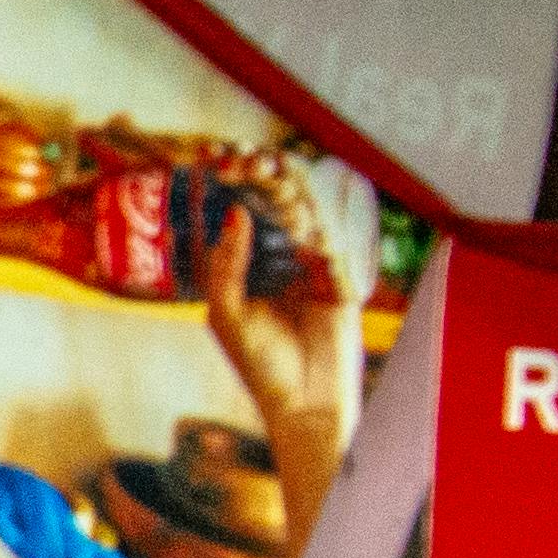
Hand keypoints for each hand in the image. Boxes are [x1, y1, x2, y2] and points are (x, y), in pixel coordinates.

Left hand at [199, 165, 367, 552]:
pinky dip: (322, 230)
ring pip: (308, 215)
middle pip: (278, 202)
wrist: (301, 402)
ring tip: (269, 171)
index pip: (245, 209)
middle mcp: (286, 256)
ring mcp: (316, 265)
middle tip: (243, 156)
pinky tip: (304, 217)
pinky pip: (334, 246)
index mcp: (255, 261)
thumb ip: (227, 265)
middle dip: (262, 175)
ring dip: (290, 190)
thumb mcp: (227, 312)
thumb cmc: (260, 362)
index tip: (215, 156)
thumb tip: (233, 213)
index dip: (235, 182)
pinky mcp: (342, 281)